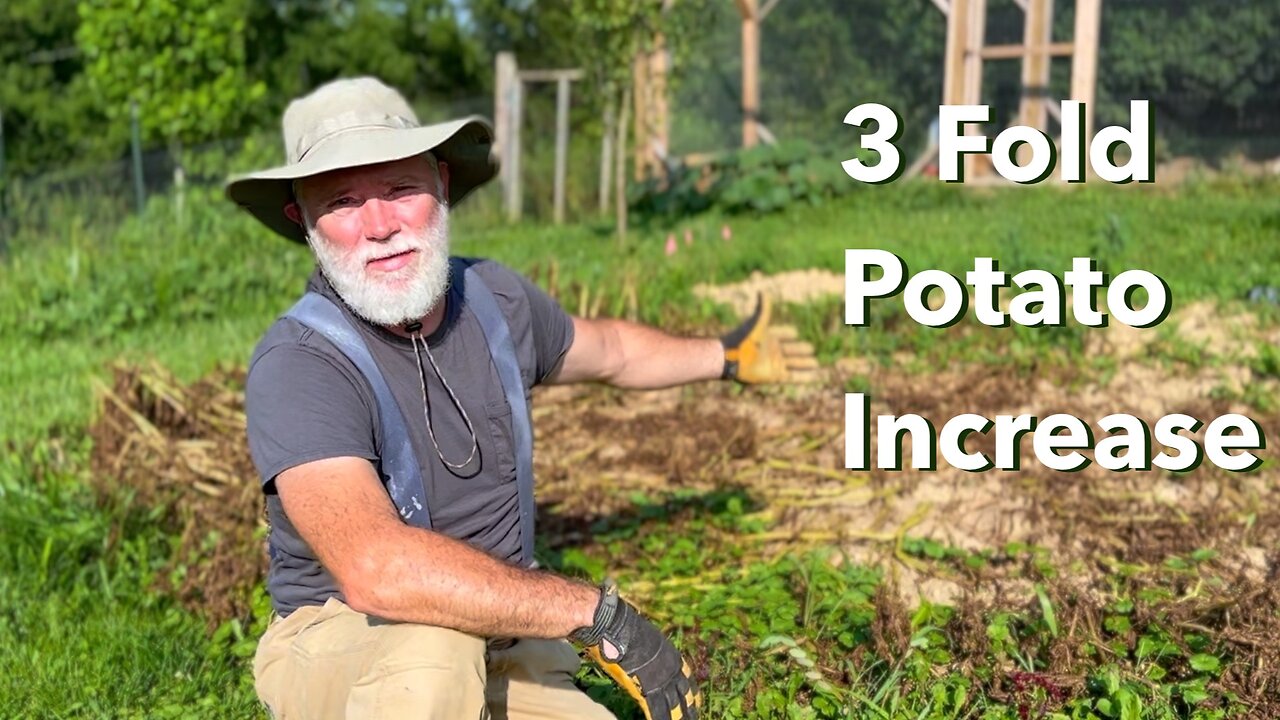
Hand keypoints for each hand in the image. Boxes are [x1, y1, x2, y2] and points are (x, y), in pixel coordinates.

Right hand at [572, 582, 700, 719]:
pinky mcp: (647, 690)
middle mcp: (671, 670)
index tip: (696, 701)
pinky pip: (657, 711)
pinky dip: (661, 719)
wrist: (617, 628)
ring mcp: (661, 681)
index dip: (691, 693)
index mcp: (672, 657)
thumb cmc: (627, 631)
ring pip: (675, 707)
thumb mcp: (647, 641)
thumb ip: (651, 654)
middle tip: (694, 718)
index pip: (686, 680)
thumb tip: (647, 656)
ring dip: (679, 718)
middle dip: (689, 709)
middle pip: (684, 696)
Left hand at [720, 293, 817, 383]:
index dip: (789, 334)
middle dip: (801, 350)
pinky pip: (794, 377)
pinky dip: (804, 377)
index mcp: (769, 337)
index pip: (783, 334)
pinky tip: (815, 376)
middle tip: (811, 348)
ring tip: (817, 363)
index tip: (795, 333)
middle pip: (792, 350)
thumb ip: (763, 308)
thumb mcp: (757, 322)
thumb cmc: (744, 339)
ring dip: (805, 363)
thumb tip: (763, 291)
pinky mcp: (776, 376)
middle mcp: (773, 351)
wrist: (732, 358)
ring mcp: (775, 364)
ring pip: (795, 364)